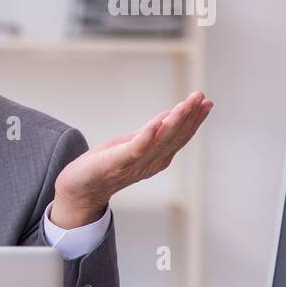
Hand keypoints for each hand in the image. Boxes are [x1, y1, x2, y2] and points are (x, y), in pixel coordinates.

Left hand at [50, 91, 213, 227]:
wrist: (79, 188)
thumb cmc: (105, 164)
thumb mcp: (132, 143)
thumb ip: (151, 132)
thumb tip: (171, 114)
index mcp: (156, 157)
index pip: (180, 136)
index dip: (194, 120)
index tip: (206, 102)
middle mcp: (151, 162)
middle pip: (175, 137)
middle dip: (190, 116)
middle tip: (202, 97)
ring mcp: (135, 163)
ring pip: (160, 141)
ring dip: (174, 121)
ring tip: (186, 104)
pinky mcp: (117, 163)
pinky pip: (136, 149)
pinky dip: (147, 136)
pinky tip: (156, 123)